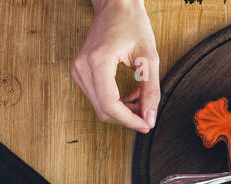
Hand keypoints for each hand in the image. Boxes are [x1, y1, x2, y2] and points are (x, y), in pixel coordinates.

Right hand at [72, 0, 160, 131]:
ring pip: (100, 108)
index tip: (145, 125)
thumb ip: (151, 90)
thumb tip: (150, 118)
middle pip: (103, 110)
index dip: (129, 120)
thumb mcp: (149, 57)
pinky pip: (98, 99)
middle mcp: (83, 69)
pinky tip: (129, 95)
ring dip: (122, 110)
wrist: (115, 5)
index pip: (110, 105)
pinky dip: (115, 103)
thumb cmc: (131, 22)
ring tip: (140, 99)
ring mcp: (79, 72)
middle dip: (127, 117)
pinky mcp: (80, 73)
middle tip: (146, 114)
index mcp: (98, 62)